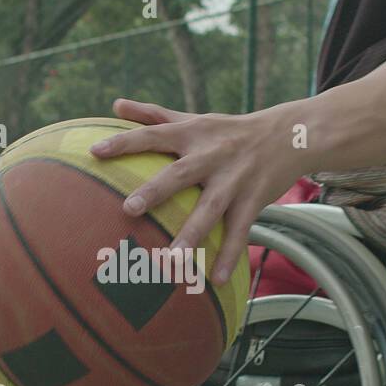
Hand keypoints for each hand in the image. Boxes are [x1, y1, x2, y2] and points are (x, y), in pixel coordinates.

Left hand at [89, 98, 303, 285]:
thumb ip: (154, 115)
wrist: (290, 134)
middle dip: (156, 190)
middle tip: (129, 209)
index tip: (95, 153)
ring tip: (173, 262)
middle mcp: (212, 155)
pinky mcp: (254, 200)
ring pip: (211, 209)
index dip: (124, 142)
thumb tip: (115, 104)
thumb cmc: (230, 131)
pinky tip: (214, 281)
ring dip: (193, 234)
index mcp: (193, 134)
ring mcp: (234, 179)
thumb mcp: (195, 119)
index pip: (153, 135)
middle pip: (180, 173)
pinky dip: (229, 255)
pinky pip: (240, 231)